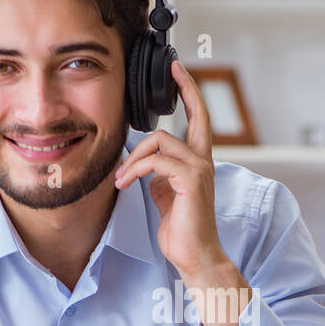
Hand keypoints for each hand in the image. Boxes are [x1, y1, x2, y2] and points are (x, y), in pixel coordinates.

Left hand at [113, 59, 227, 278]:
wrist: (195, 256)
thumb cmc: (182, 231)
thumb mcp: (165, 197)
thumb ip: (159, 177)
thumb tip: (145, 166)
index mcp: (198, 163)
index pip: (199, 120)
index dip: (191, 93)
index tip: (180, 69)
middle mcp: (204, 162)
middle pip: (195, 115)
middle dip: (185, 89)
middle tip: (172, 71)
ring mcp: (199, 170)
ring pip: (161, 141)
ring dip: (134, 157)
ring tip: (121, 179)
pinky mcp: (190, 181)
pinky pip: (156, 161)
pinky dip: (136, 170)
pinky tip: (126, 184)